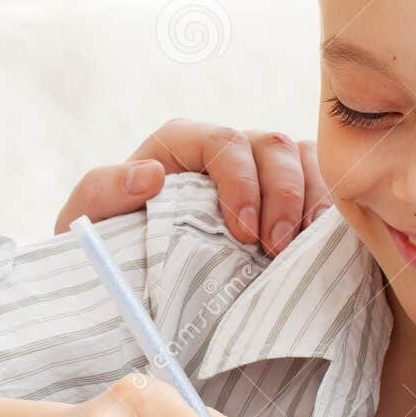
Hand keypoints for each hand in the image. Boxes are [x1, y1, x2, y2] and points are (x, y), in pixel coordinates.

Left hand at [56, 119, 328, 255]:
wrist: (131, 274)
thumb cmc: (110, 241)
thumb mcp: (88, 217)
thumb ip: (103, 190)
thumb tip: (150, 175)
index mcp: (182, 143)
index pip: (224, 142)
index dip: (240, 181)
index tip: (241, 232)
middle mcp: (227, 148)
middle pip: (272, 146)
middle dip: (281, 196)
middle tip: (272, 249)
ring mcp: (262, 169)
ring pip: (305, 159)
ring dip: (311, 203)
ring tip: (296, 251)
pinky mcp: (289, 195)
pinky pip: (323, 185)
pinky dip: (327, 212)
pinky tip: (316, 248)